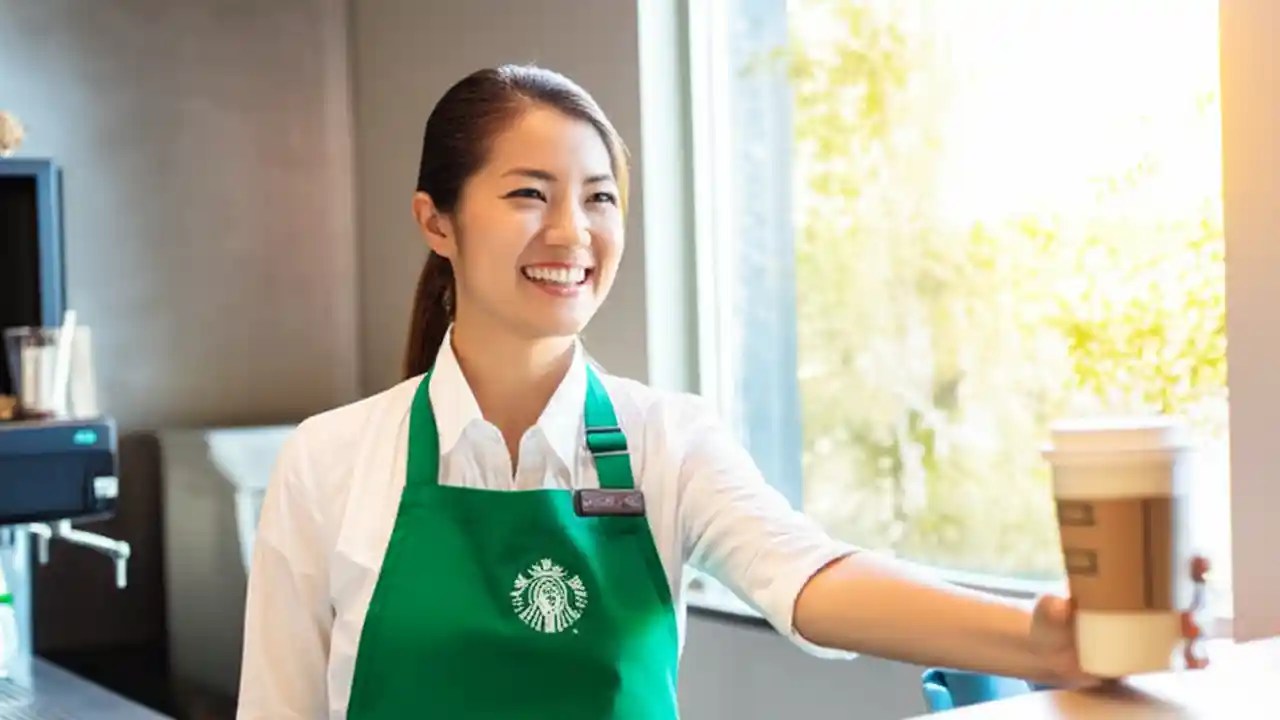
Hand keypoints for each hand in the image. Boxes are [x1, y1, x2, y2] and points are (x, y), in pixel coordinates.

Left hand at [1029, 555, 1212, 686]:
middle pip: (1188, 595)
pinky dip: (1194, 658)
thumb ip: (1051, 608)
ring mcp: (1153, 632)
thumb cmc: (1052, 623)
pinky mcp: (1152, 659)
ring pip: (1190, 626)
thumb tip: (1061, 605)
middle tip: (1190, 605)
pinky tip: (1196, 660)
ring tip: (1190, 631)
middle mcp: (1148, 604)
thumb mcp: (1048, 611)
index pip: (1166, 566)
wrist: (1050, 658)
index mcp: (1129, 582)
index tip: (1198, 562)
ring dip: (1199, 628)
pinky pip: (1182, 658)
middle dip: (1199, 597)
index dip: (1190, 563)